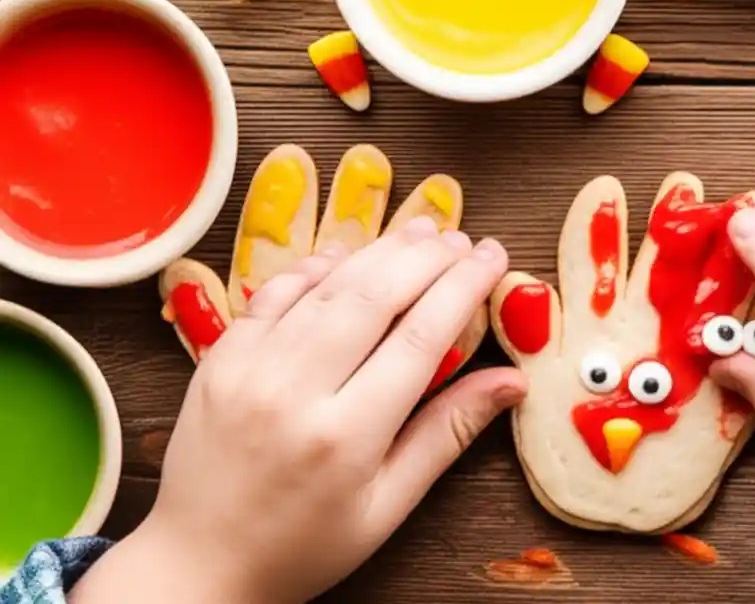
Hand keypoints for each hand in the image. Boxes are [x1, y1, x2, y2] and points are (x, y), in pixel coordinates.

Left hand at [72, 220, 525, 603]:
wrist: (198, 564)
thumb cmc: (305, 545)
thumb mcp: (389, 505)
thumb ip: (447, 434)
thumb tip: (511, 381)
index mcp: (346, 436)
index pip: (420, 337)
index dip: (463, 287)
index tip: (493, 258)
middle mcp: (294, 391)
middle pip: (374, 296)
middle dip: (427, 258)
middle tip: (464, 239)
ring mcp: (248, 369)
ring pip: (325, 285)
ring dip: (378, 251)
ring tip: (421, 233)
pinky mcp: (218, 358)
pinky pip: (273, 294)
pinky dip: (315, 268)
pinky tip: (348, 256)